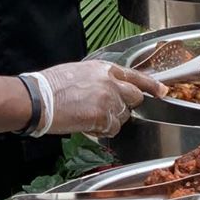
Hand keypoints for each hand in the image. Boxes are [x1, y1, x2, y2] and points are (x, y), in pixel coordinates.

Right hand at [34, 61, 165, 137]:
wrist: (37, 99)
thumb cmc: (51, 86)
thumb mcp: (80, 72)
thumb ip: (101, 78)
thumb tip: (111, 87)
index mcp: (105, 69)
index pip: (136, 77)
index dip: (151, 85)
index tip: (162, 91)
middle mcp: (111, 83)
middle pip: (135, 98)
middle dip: (125, 106)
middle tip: (107, 109)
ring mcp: (108, 100)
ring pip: (123, 116)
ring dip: (110, 120)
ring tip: (88, 115)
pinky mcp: (102, 117)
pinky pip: (112, 128)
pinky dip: (102, 130)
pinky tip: (87, 124)